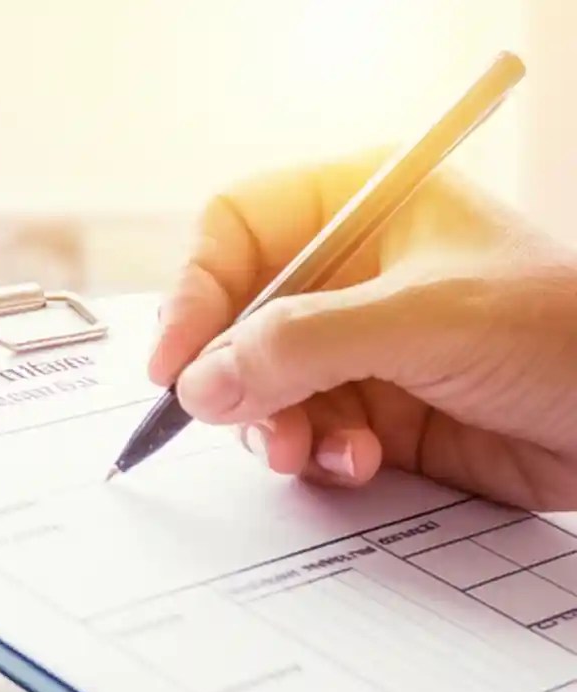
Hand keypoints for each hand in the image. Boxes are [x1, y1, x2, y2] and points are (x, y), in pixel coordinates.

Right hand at [151, 149, 576, 509]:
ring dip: (273, 423)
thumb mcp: (422, 321)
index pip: (236, 228)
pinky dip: (318, 453)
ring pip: (262, 381)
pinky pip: (305, 428)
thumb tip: (199, 382)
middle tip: (235, 416)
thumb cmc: (562, 331)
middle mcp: (350, 269)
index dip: (195, 288)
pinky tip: (360, 463)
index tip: (175, 358)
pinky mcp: (375, 405)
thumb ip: (302, 346)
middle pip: (237, 314)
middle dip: (235, 373)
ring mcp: (359, 340)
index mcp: (362, 206)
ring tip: (304, 450)